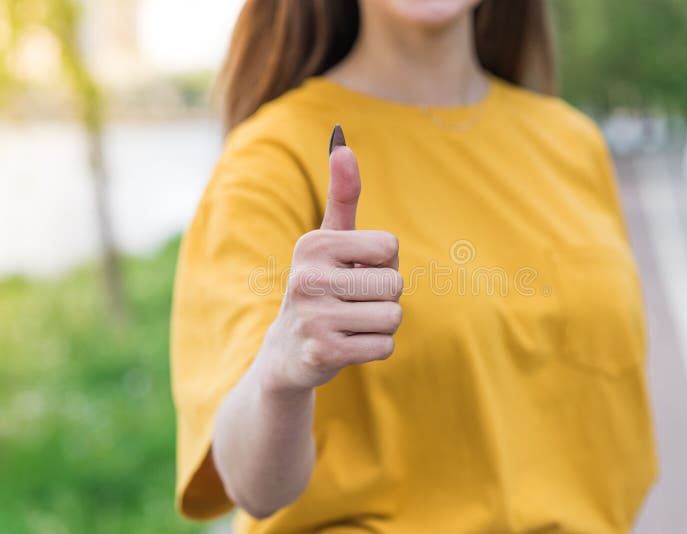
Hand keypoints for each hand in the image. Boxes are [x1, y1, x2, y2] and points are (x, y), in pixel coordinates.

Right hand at [259, 125, 402, 391]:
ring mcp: (313, 317)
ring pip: (393, 316)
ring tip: (350, 323)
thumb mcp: (328, 239)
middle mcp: (307, 277)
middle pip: (394, 283)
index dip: (383, 262)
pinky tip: (348, 344)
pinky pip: (384, 346)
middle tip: (353, 301)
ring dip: (381, 323)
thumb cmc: (320, 285)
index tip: (354, 270)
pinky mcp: (323, 353)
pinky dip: (375, 348)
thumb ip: (342, 194)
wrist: (288, 351)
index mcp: (314, 244)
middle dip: (384, 296)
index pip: (390, 246)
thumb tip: (341, 142)